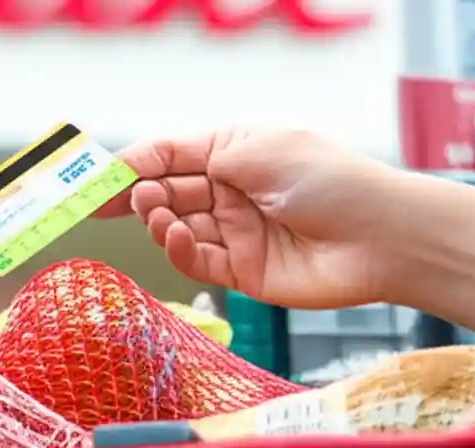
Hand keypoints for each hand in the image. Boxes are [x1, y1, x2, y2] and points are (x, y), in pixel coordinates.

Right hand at [99, 128, 403, 308]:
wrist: (379, 235)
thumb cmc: (326, 179)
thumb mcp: (252, 148)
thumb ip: (192, 157)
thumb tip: (144, 168)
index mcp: (235, 152)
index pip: (171, 155)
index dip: (132, 165)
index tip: (95, 178)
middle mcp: (232, 192)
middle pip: (168, 193)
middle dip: (137, 196)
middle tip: (113, 202)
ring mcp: (237, 233)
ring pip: (177, 228)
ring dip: (158, 221)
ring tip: (157, 214)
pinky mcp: (243, 272)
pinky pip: (196, 261)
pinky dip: (178, 250)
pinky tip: (175, 236)